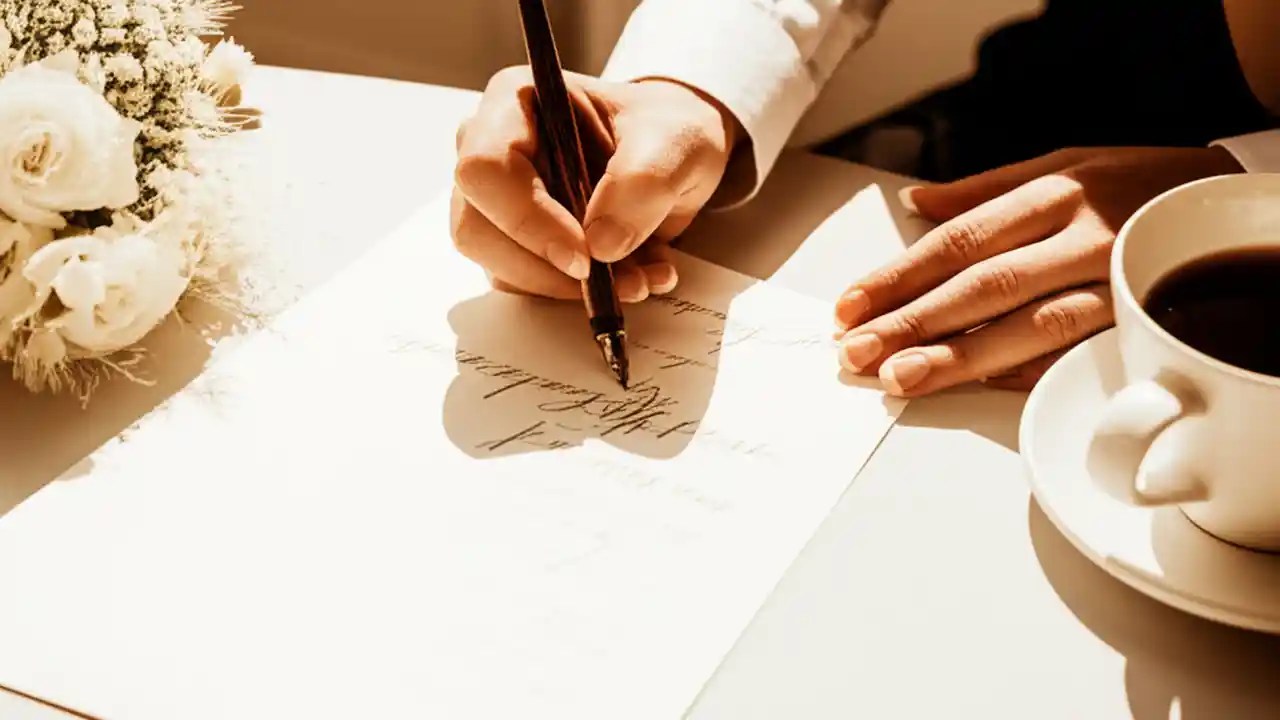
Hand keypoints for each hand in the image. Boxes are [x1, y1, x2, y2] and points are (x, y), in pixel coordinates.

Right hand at [451, 67, 738, 301]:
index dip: (527, 220)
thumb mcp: (676, 142)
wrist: (673, 156)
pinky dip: (575, 294)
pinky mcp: (513, 241)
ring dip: (566, 288)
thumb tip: (602, 244)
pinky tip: (629, 278)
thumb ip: (643, 182)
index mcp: (515, 102)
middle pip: (478, 227)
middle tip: (619, 281)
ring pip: (497, 265)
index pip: (487, 168)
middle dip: (548, 269)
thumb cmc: (666, 130)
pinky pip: (525, 282)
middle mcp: (491, 150)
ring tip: (638, 280)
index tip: (585, 257)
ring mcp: (496, 201)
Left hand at [834, 146, 1243, 396]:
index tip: (851, 306)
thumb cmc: (1138, 183)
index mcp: (1053, 195)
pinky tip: (980, 391)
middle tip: (858, 353)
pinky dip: (1028, 375)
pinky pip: (1078, 357)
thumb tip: (914, 204)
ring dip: (960, 357)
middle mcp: (1081, 240)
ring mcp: (1114, 286)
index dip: (900, 275)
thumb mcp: (1067, 162)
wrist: (1230, 203)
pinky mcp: (1139, 326)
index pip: (958, 241)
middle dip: (914, 322)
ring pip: (1029, 327)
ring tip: (902, 378)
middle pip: (983, 286)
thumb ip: (984, 190)